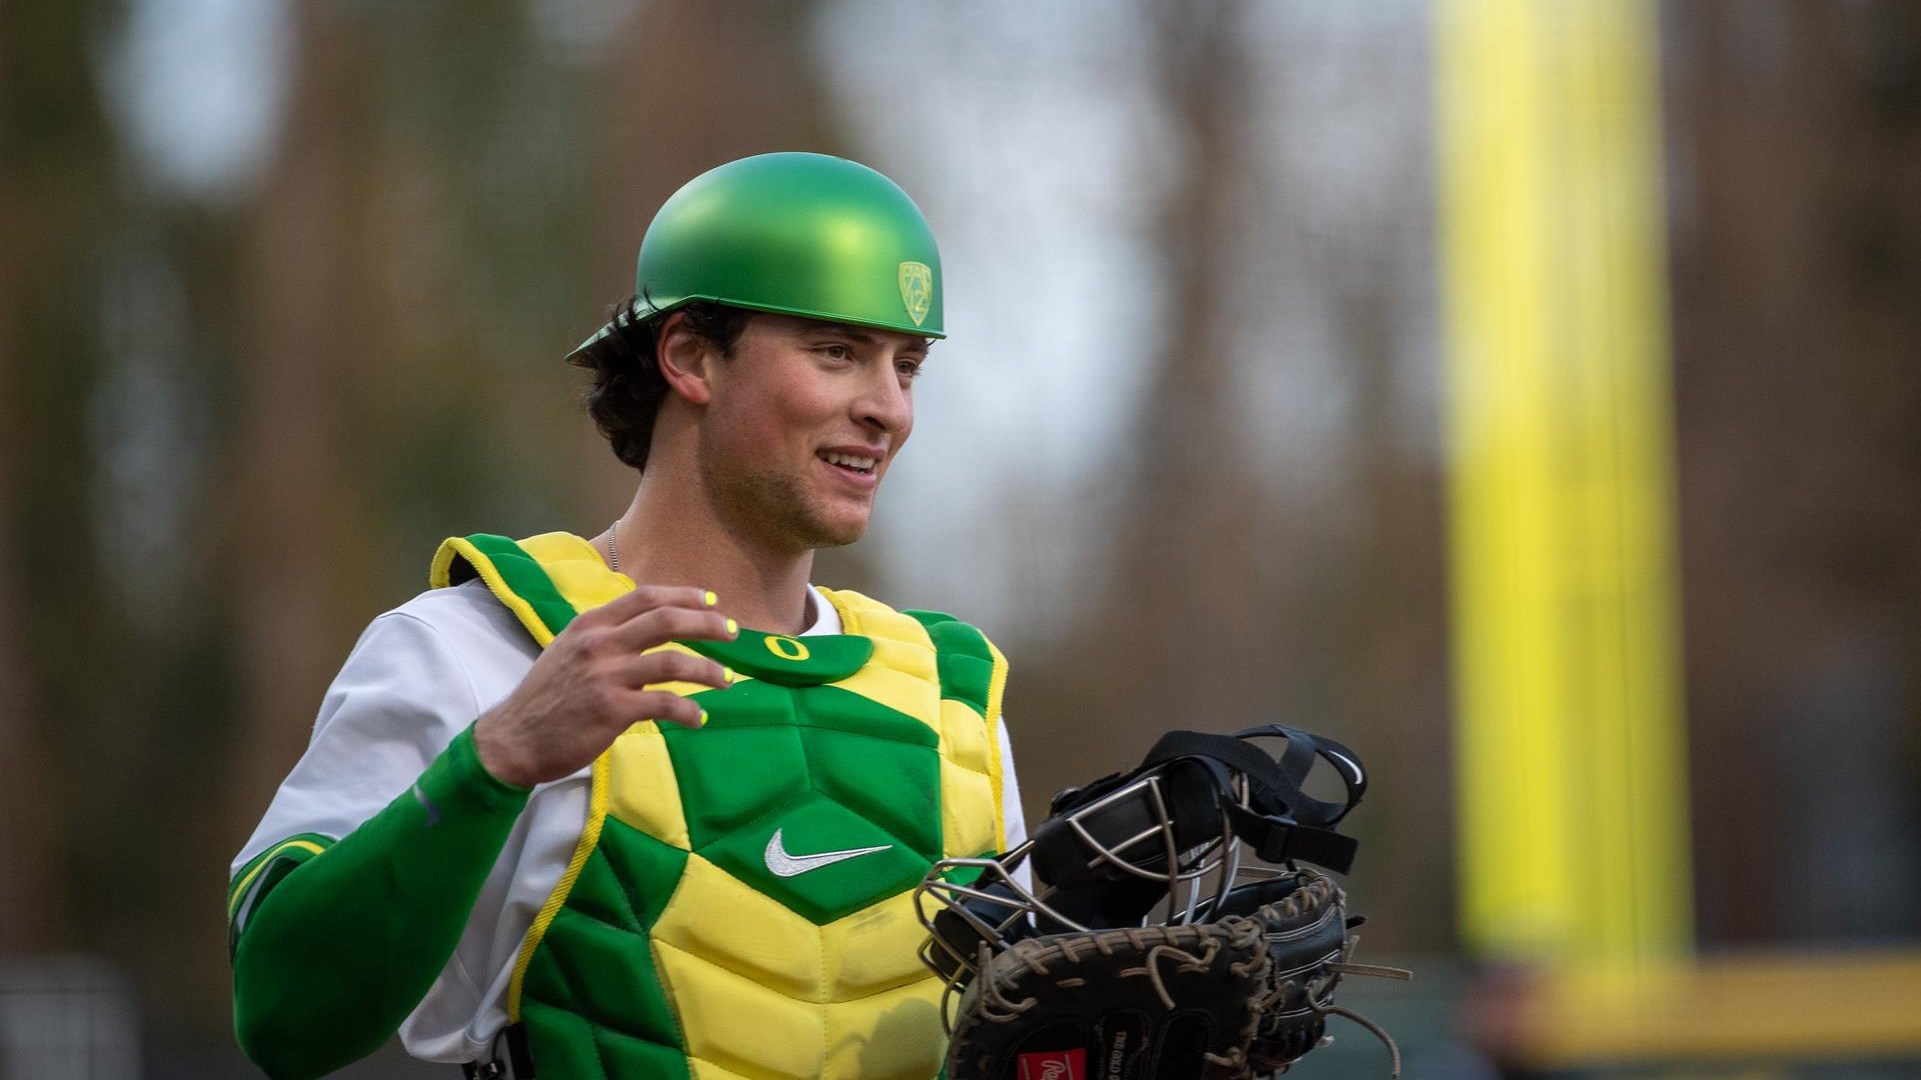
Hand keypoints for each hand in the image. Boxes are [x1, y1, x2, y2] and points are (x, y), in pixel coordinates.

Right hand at [473, 585, 735, 786]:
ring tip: (726, 680)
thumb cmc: (545, 697)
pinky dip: (690, 711)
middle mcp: (599, 644)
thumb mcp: (568, 651)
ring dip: (708, 670)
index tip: (711, 601)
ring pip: (673, 662)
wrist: (513, 739)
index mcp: (590, 624)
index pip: (645, 597)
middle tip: (731, 633)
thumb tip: (646, 628)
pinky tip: (699, 718)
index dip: (684, 596)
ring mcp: (606, 676)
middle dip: (707, 623)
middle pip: (666, 621)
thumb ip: (604, 637)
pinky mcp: (612, 710)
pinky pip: (665, 704)